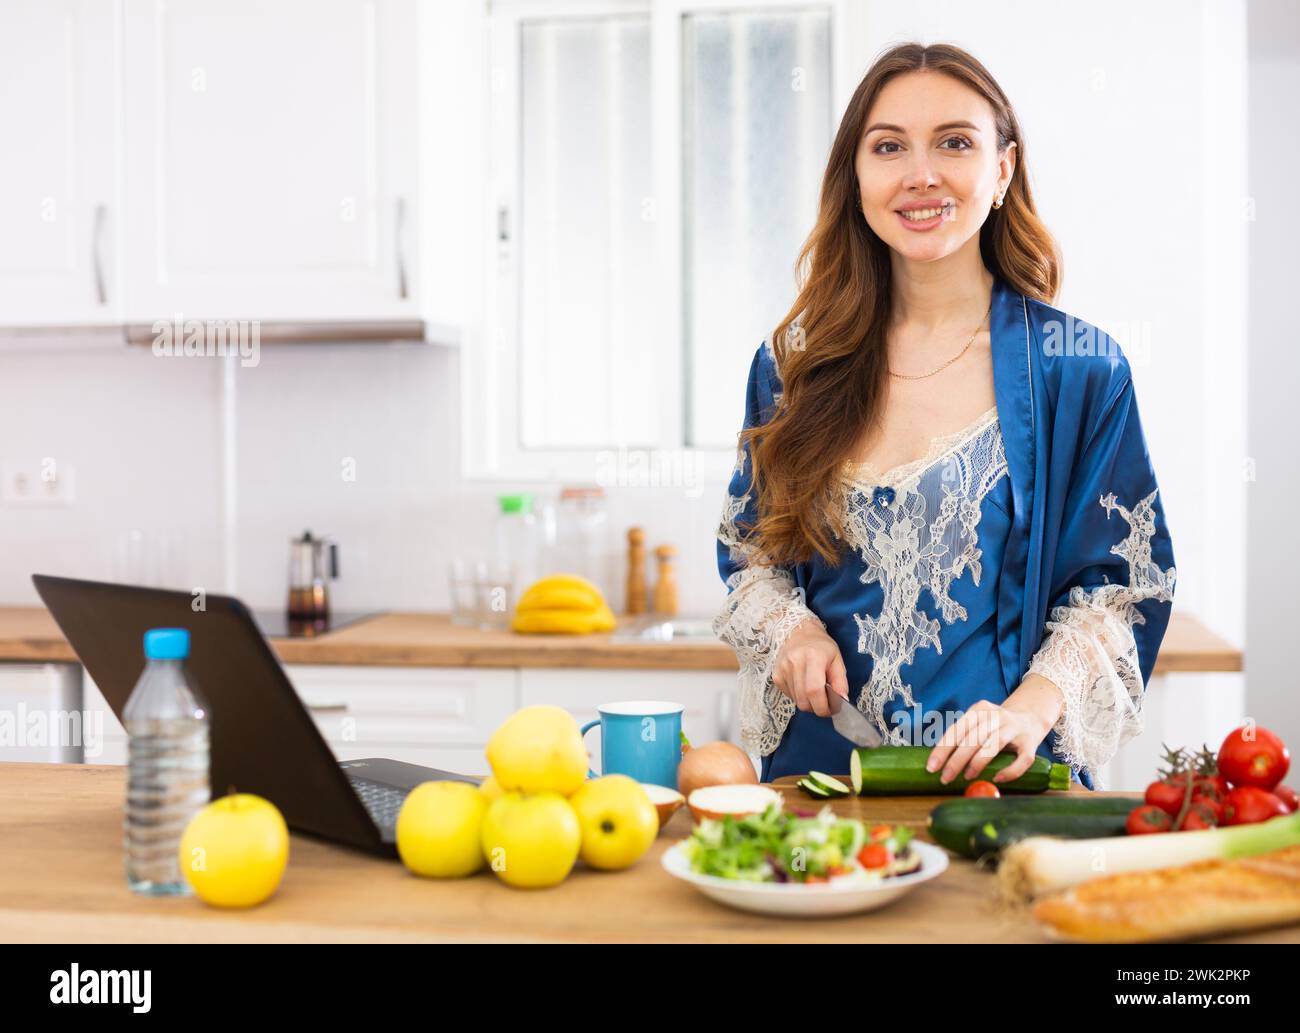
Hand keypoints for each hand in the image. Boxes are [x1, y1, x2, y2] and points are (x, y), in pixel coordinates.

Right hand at [772, 618, 848, 717]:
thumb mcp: (837, 659)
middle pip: (804, 700)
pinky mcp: (776, 675)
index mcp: (813, 656)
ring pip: (796, 701)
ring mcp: (782, 669)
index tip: (832, 710)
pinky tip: (803, 686)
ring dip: (808, 703)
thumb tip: (842, 701)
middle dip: (817, 708)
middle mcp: (794, 662)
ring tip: (815, 692)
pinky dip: (799, 697)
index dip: (823, 706)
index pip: (814, 690)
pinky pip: (789, 696)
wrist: (799, 632)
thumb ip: (841, 681)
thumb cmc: (821, 646)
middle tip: (825, 704)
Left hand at [924, 675, 1064, 784]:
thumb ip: (964, 736)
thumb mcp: (978, 723)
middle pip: (972, 738)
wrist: (1031, 717)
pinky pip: (1022, 760)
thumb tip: (939, 763)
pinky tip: (997, 778)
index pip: (957, 730)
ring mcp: (1015, 729)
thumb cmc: (996, 726)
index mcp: (979, 710)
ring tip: (966, 777)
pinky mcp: (1031, 743)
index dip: (942, 749)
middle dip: (956, 760)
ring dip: (977, 763)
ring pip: (993, 746)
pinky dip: (1010, 771)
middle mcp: (997, 716)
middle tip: (945, 778)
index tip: (931, 767)